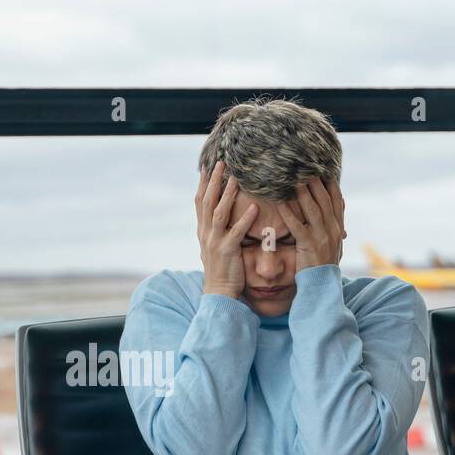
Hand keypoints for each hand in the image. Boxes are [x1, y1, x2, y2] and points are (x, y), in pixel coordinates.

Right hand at [196, 160, 257, 298]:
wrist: (219, 292)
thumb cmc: (221, 269)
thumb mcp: (213, 246)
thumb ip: (215, 230)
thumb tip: (218, 216)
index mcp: (202, 230)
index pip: (200, 202)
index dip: (202, 183)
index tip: (207, 166)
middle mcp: (205, 233)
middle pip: (207, 201)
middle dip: (213, 181)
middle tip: (221, 162)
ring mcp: (215, 241)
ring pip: (219, 212)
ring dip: (227, 194)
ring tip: (236, 178)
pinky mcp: (227, 251)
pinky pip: (236, 232)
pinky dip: (245, 218)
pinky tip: (254, 207)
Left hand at [277, 177, 345, 271]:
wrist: (322, 286)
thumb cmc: (323, 265)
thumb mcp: (334, 244)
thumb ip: (335, 225)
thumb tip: (341, 204)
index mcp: (338, 229)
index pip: (336, 202)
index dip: (331, 186)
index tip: (324, 171)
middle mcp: (333, 231)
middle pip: (325, 201)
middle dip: (316, 184)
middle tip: (306, 168)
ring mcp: (322, 238)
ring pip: (313, 210)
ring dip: (304, 193)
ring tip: (294, 180)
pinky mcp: (309, 246)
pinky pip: (297, 226)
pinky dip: (289, 214)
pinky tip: (280, 203)